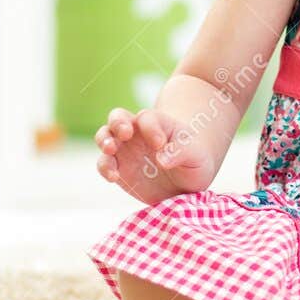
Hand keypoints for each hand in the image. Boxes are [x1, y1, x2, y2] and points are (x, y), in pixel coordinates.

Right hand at [94, 107, 215, 203]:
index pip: (148, 117)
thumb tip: (163, 160)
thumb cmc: (193, 161)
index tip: (160, 144)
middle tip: (125, 133)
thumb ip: (181, 152)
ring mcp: (124, 149)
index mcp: (158, 124)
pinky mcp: (117, 167)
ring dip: (104, 140)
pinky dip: (105, 168)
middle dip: (118, 122)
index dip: (151, 128)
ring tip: (111, 149)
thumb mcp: (196, 155)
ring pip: (105, 136)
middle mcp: (137, 133)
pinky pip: (104, 163)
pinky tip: (114, 177)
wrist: (186, 182)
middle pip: (117, 116)